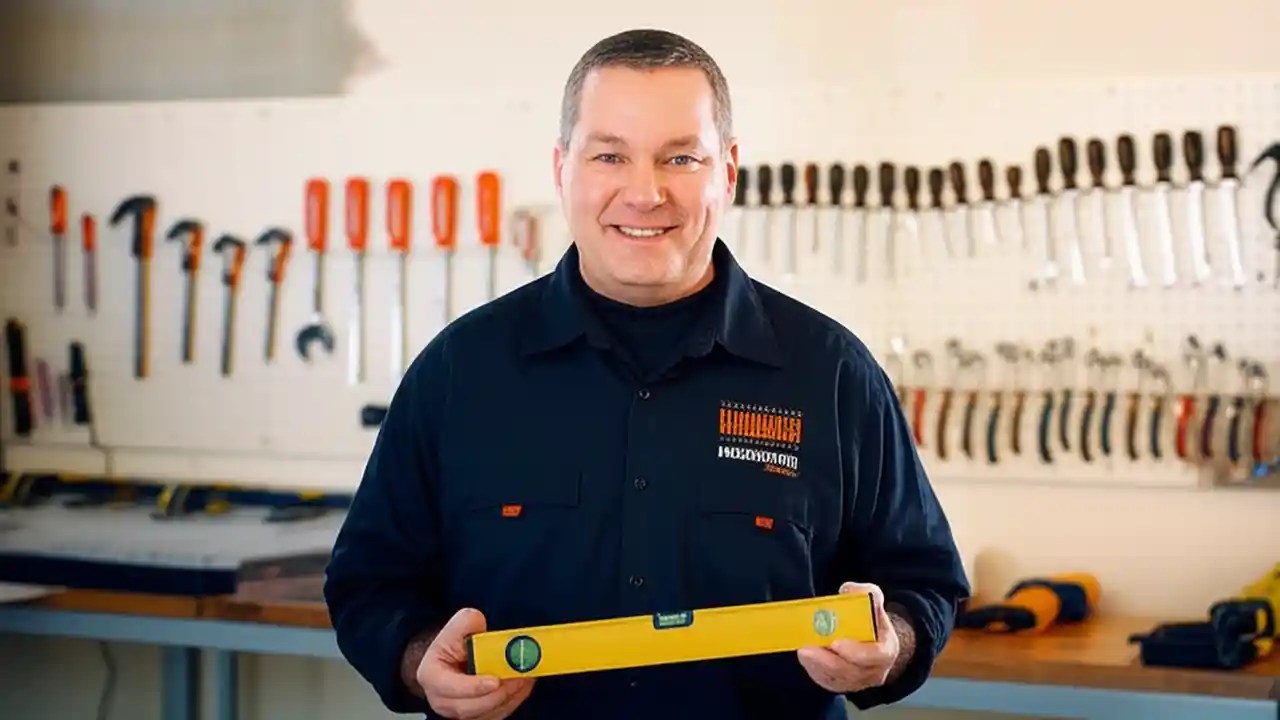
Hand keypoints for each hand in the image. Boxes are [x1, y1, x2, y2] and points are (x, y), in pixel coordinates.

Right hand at [417, 607, 534, 719]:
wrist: (453, 660)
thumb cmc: (452, 645)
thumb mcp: (455, 627)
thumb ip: (466, 622)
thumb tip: (479, 622)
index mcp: (432, 676)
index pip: (450, 687)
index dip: (473, 686)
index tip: (494, 681)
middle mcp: (442, 700)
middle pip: (470, 706)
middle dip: (497, 693)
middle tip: (517, 676)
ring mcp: (460, 711)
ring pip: (487, 712)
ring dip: (510, 696)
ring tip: (524, 677)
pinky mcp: (478, 715)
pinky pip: (498, 713)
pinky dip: (514, 699)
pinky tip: (524, 683)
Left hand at [797, 582, 900, 693]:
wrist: (871, 638)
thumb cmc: (870, 618)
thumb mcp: (873, 600)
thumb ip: (865, 593)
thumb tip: (848, 589)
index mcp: (886, 651)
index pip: (875, 656)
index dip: (855, 652)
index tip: (835, 643)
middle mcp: (875, 671)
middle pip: (851, 672)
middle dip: (827, 661)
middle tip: (806, 649)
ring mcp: (858, 682)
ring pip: (837, 679)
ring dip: (817, 666)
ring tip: (802, 651)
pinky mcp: (842, 685)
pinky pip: (828, 682)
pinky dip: (815, 670)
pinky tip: (805, 657)